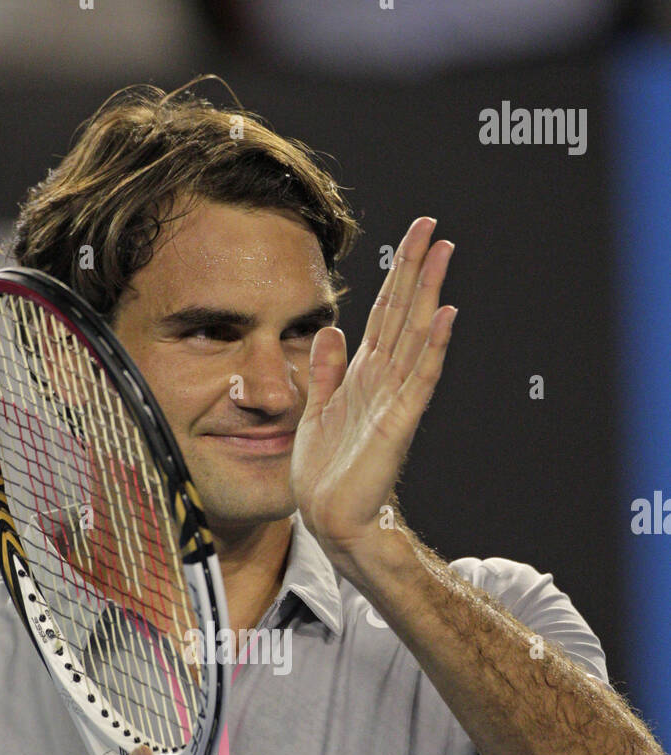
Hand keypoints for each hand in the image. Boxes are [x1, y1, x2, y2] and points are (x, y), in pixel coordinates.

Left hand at [290, 216, 456, 580]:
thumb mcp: (316, 410)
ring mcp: (395, 399)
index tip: (413, 237)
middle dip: (416, 269)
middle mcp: (383, 381)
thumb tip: (330, 328)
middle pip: (404, 313)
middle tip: (434, 227)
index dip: (397, 274)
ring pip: (416, 335)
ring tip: (444, 253)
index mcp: (363, 375)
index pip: (385, 313)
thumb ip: (324, 370)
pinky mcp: (399, 423)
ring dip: (430, 293)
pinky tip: (446, 316)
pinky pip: (420, 378)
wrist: (332, 519)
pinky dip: (434, 347)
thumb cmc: (326, 475)